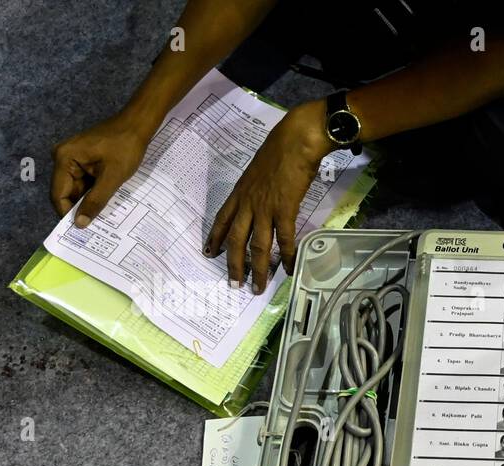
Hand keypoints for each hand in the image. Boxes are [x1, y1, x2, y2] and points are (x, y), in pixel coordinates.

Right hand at [51, 114, 150, 223]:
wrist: (137, 125)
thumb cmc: (126, 147)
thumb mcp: (112, 177)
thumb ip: (95, 200)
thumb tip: (80, 224)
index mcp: (64, 158)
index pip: (58, 194)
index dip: (67, 214)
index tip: (80, 232)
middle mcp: (62, 157)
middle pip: (66, 192)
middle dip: (78, 210)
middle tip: (92, 230)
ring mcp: (72, 158)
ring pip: (76, 189)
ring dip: (87, 202)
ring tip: (100, 220)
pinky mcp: (83, 160)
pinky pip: (84, 182)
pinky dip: (92, 193)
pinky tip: (103, 205)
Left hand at [205, 100, 331, 292]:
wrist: (294, 141)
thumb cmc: (279, 152)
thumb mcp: (258, 171)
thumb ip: (257, 189)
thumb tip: (263, 199)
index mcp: (240, 193)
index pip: (221, 220)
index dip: (214, 239)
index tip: (208, 254)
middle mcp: (248, 203)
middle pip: (236, 240)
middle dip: (233, 264)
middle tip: (233, 284)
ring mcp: (265, 208)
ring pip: (258, 246)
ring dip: (258, 269)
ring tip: (258, 287)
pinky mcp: (285, 210)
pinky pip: (284, 239)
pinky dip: (287, 256)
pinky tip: (290, 269)